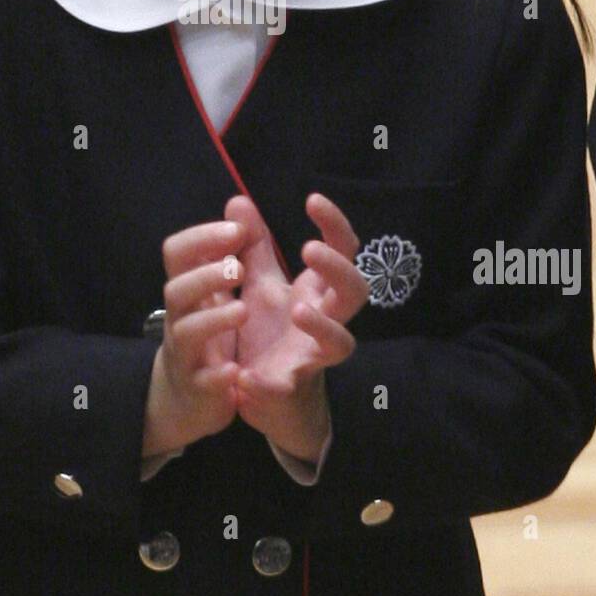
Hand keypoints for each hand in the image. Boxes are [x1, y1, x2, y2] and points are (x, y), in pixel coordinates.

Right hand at [143, 219, 246, 455]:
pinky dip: (219, 377)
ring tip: (243, 312)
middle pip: (176, 289)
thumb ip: (235, 249)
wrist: (189, 397)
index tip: (236, 229)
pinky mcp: (199, 389)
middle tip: (238, 267)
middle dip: (205, 275)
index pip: (177, 253)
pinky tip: (237, 371)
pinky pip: (203, 383)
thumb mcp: (220, 290)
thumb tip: (240, 201)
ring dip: (213, 320)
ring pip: (186, 333)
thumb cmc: (208, 332)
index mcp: (187, 288)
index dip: (202, 238)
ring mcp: (186, 353)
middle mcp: (179, 317)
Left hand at [225, 193, 369, 460]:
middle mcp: (325, 321)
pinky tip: (246, 376)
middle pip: (355, 291)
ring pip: (341, 343)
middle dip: (338, 268)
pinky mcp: (290, 390)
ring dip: (322, 325)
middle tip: (309, 248)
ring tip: (298, 310)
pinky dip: (267, 385)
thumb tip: (239, 200)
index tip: (312, 199)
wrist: (268, 396)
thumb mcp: (259, 284)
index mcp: (317, 291)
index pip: (342, 251)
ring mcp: (312, 357)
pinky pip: (287, 388)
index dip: (335, 225)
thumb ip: (253, 246)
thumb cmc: (272, 332)